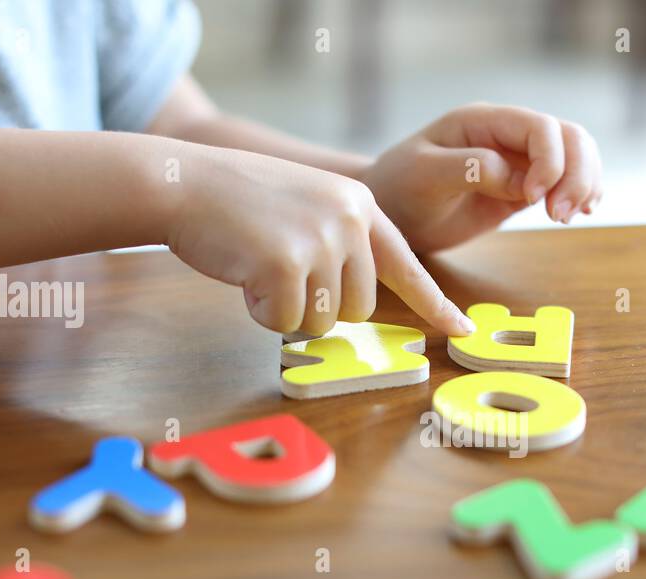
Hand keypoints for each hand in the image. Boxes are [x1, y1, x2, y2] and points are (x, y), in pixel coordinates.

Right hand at [164, 143, 472, 335]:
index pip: (406, 264)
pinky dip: (261, 312)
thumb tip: (352, 306)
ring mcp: (321, 240)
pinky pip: (286, 323)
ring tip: (258, 265)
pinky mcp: (288, 263)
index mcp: (359, 206)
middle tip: (280, 272)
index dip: (434, 303)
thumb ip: (339, 245)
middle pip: (359, 308)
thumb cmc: (238, 204)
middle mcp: (349, 220)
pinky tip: (243, 274)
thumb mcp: (307, 207)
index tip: (461, 328)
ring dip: (287, 310)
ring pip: (323, 321)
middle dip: (319, 306)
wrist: (184, 182)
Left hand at [358, 103, 602, 253]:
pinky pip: (564, 181)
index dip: (549, 161)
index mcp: (482, 121)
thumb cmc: (398, 191)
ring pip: (575, 156)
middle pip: (569, 137)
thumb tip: (518, 178)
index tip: (531, 200)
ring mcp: (518, 160)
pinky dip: (580, 193)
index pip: (540, 127)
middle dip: (575, 174)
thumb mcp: (424, 177)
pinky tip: (580, 212)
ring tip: (566, 216)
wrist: (387, 213)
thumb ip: (470, 169)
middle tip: (560, 216)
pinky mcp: (521, 188)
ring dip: (583, 184)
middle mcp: (506, 134)